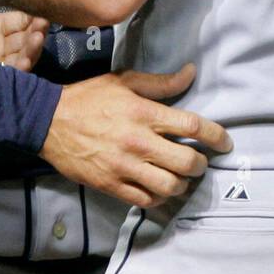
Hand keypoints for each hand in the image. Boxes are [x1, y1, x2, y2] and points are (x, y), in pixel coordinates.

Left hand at [0, 0, 47, 70]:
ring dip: (33, 48)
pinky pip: (9, 76)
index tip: (42, 9)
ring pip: (21, 57)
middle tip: (42, 24)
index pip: (18, 20)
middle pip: (25, 39)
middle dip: (37, 31)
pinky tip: (24, 59)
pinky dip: (21, 69)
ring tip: (35, 37)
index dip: (32, 15)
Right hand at [40, 63, 231, 207]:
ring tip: (179, 176)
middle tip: (199, 161)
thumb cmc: (89, 97)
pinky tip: (159, 187)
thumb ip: (160, 82)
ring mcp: (124, 166)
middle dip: (201, 164)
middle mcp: (138, 141)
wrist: (48, 121)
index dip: (217, 136)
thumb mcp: (124, 80)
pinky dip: (159, 197)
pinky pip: (146, 200)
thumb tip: (190, 73)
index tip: (225, 142)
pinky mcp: (111, 185)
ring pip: (170, 186)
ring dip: (182, 183)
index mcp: (143, 112)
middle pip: (187, 162)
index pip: (193, 126)